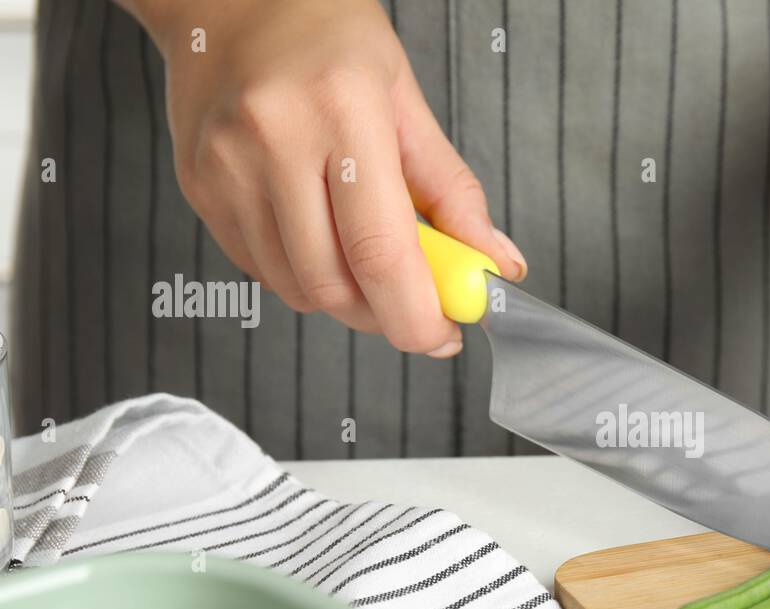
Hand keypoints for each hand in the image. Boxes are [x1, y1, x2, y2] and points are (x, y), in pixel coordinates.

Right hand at [135, 0, 525, 356]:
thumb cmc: (324, 34)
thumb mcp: (406, 99)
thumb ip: (452, 192)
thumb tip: (493, 264)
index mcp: (341, 110)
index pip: (381, 250)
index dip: (417, 314)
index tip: (444, 334)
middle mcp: (273, 139)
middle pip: (335, 284)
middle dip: (386, 316)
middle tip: (419, 306)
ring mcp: (226, 167)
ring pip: (297, 288)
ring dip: (346, 299)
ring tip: (369, 260)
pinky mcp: (198, 188)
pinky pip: (262, 270)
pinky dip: (304, 276)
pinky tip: (322, 237)